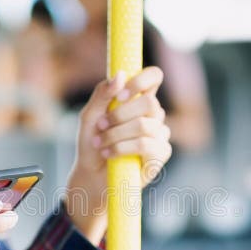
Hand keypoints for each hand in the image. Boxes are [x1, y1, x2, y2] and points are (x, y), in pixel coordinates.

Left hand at [66, 67, 172, 241]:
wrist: (91, 174)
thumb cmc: (93, 142)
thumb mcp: (90, 116)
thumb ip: (102, 94)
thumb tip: (120, 75)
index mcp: (138, 99)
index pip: (154, 76)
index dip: (141, 80)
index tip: (120, 94)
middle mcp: (153, 115)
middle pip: (149, 102)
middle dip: (120, 114)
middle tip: (101, 125)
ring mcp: (160, 134)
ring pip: (144, 125)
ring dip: (116, 134)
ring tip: (101, 143)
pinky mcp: (160, 154)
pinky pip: (145, 145)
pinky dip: (122, 148)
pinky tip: (110, 154)